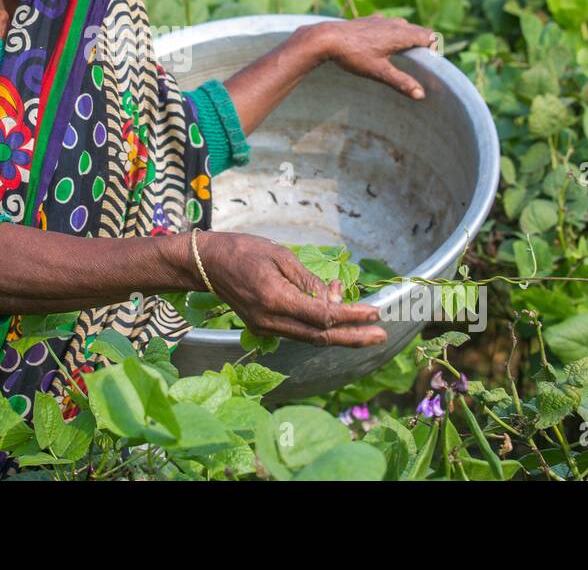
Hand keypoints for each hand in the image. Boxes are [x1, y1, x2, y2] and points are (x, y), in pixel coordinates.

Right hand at [196, 232, 386, 347]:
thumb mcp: (281, 256)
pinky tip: (333, 311)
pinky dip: (319, 325)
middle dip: (353, 337)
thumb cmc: (243, 250)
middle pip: (320, 336)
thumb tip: (334, 299)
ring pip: (310, 337)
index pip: (322, 316)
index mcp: (275, 299)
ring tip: (364, 321)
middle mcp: (270, 320)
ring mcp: (265, 327)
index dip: (351, 317)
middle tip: (381, 335)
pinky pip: (298, 331)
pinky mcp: (263, 327)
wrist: (206, 263)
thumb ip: (309, 280)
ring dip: (339, 331)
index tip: (375, 312)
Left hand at [312, 15, 435, 99]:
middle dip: (423, 42)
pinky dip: (392, 31)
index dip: (435, 47)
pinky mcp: (368, 20)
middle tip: (424, 58)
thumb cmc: (353, 55)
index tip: (433, 61)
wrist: (327, 38)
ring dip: (408, 35)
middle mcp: (393, 24)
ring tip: (406, 50)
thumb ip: (401, 82)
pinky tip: (383, 39)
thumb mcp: (379, 72)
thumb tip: (421, 94)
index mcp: (400, 34)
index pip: (429, 36)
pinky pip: (387, 23)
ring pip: (403, 25)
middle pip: (418, 30)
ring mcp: (380, 20)